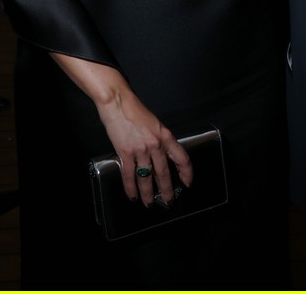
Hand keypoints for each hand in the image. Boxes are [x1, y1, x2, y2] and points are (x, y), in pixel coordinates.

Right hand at [96, 92, 192, 207]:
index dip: (186, 172)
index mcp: (166, 136)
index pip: (182, 158)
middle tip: (169, 201)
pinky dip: (131, 188)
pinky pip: (130, 175)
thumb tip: (160, 155)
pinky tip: (133, 196)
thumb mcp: (154, 124)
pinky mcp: (126, 152)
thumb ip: (159, 139)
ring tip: (149, 204)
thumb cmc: (134, 110)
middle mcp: (156, 145)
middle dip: (167, 190)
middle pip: (165, 172)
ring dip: (148, 193)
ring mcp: (141, 150)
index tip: (187, 183)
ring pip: (147, 177)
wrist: (117, 102)